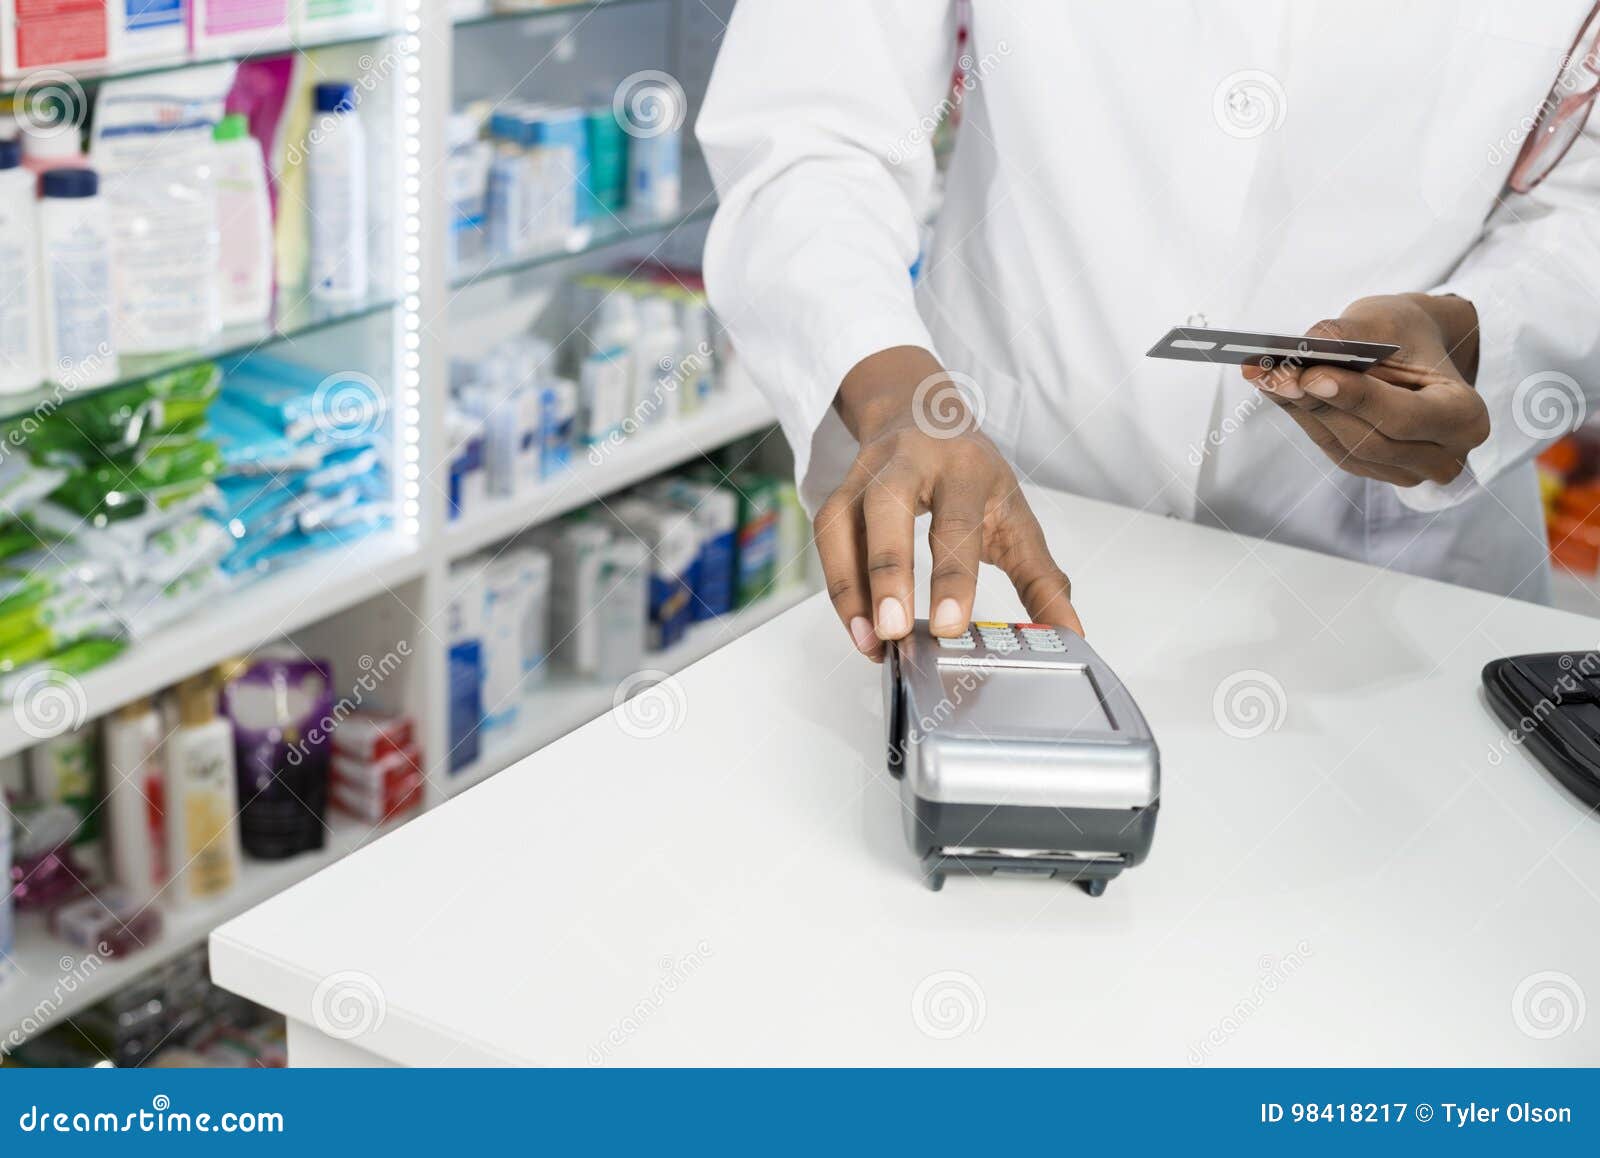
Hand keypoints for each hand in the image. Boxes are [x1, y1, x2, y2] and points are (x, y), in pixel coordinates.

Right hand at [817, 346, 1081, 659]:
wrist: (919, 413)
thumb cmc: (970, 472)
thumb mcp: (1015, 515)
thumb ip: (1041, 579)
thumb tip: (1070, 631)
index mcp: (964, 468)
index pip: (956, 521)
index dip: (953, 576)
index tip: (952, 626)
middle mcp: (908, 462)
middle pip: (888, 508)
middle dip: (888, 571)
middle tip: (894, 629)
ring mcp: (865, 474)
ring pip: (842, 523)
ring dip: (849, 587)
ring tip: (870, 642)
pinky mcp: (837, 492)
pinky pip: (827, 539)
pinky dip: (838, 586)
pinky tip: (858, 626)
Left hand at [1243, 294, 1489, 486]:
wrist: (1412, 350)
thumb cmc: (1406, 333)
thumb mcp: (1387, 320)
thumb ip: (1351, 334)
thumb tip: (1307, 345)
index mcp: (1465, 418)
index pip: (1404, 417)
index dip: (1356, 398)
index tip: (1311, 375)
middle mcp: (1442, 455)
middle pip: (1369, 439)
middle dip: (1316, 404)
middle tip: (1270, 374)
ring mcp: (1406, 470)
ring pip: (1344, 447)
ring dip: (1299, 410)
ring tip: (1262, 375)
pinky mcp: (1372, 470)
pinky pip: (1332, 446)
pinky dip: (1302, 415)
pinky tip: (1274, 387)